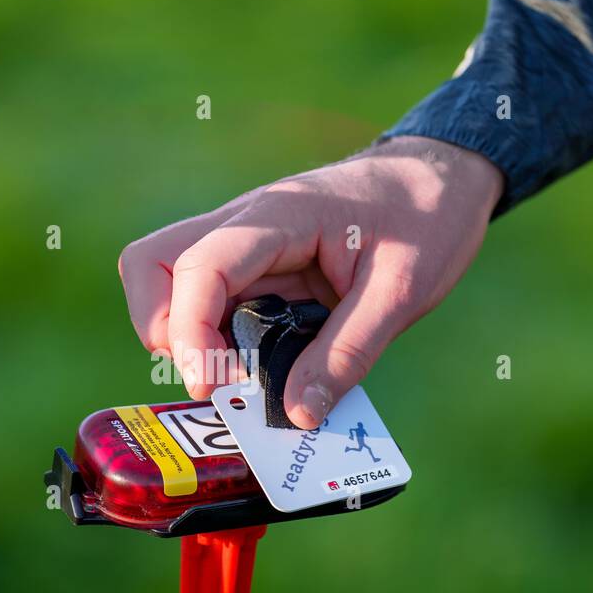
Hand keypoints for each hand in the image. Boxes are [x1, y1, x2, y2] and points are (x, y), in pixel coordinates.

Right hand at [118, 135, 504, 428]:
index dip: (189, 332)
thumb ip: (346, 354)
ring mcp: (242, 242)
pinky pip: (209, 300)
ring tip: (241, 378)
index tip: (212, 386)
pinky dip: (216, 340)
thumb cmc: (427, 219)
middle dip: (164, 329)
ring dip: (189, 338)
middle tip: (215, 376)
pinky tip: (258, 366)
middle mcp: (245, 222)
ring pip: (170, 283)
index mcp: (280, 216)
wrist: (441, 177)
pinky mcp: (252, 264)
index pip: (199, 266)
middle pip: (151, 263)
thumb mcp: (401, 293)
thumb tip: (296, 415)